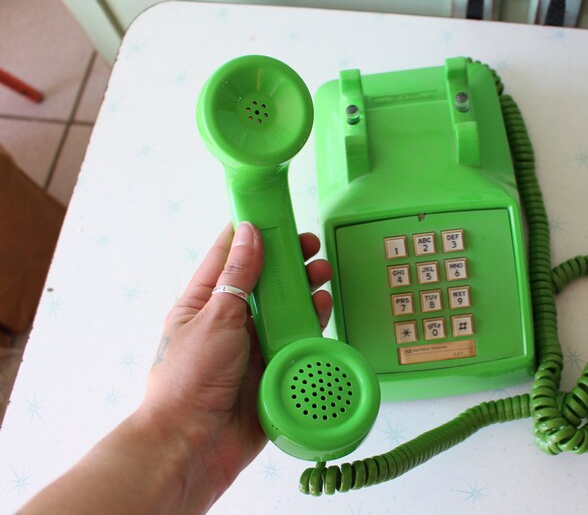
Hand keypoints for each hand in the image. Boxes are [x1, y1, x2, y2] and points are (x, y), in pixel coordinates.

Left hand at [143, 222, 331, 493]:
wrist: (193, 445)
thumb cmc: (189, 379)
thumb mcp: (215, 318)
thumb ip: (238, 277)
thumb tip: (248, 232)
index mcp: (203, 303)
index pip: (228, 257)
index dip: (253, 234)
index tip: (277, 216)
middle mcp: (229, 322)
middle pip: (263, 283)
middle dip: (288, 263)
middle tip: (311, 248)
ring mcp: (252, 346)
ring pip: (284, 310)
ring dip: (304, 291)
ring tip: (322, 276)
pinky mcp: (272, 370)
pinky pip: (296, 341)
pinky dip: (312, 325)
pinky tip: (323, 310)